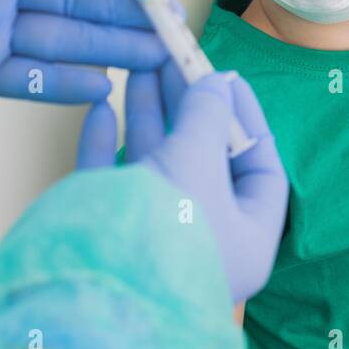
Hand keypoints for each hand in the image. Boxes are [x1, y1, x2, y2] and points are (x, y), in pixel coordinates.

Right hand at [75, 67, 288, 303]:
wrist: (90, 288)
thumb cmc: (163, 230)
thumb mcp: (198, 158)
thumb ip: (207, 115)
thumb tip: (215, 86)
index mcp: (245, 237)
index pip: (259, 167)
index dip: (244, 116)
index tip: (225, 75)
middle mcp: (202, 241)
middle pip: (203, 158)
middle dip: (188, 105)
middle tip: (175, 61)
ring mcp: (152, 238)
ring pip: (154, 163)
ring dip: (147, 113)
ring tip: (139, 67)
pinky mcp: (105, 233)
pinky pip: (111, 180)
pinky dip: (106, 143)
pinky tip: (101, 108)